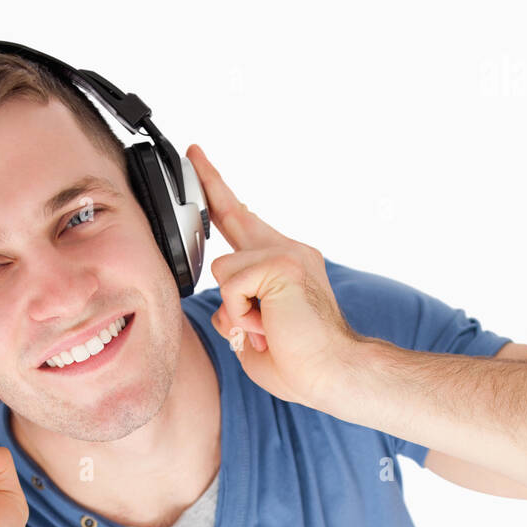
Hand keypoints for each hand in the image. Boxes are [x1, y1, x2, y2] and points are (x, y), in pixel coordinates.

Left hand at [186, 143, 357, 410]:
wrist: (333, 373)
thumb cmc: (300, 363)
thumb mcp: (256, 330)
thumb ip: (237, 306)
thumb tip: (224, 304)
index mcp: (283, 265)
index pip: (243, 221)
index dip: (218, 191)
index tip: (198, 159)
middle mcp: (287, 251)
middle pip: (232, 213)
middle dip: (209, 181)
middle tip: (194, 153)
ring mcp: (286, 254)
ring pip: (223, 268)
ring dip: (234, 309)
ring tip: (263, 328)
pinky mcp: (282, 265)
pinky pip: (232, 286)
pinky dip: (241, 314)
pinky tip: (266, 326)